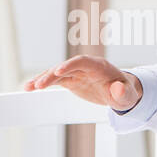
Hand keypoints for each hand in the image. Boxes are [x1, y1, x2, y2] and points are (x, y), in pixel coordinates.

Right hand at [23, 55, 140, 110]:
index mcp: (99, 66)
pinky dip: (43, 84)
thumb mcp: (127, 95)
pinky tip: (30, 88)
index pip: (82, 62)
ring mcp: (76, 73)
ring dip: (42, 79)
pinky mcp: (71, 80)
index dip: (70, 65)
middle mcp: (85, 67)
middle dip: (51, 75)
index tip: (58, 71)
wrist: (121, 92)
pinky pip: (54, 80)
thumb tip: (119, 88)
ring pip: (56, 73)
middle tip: (39, 85)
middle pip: (65, 67)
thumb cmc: (126, 93)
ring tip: (29, 87)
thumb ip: (123, 92)